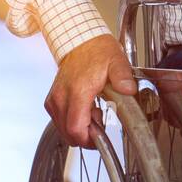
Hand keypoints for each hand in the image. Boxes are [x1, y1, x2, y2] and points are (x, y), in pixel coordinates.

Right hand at [44, 33, 137, 147]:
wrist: (80, 41)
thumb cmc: (97, 51)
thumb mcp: (117, 61)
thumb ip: (123, 77)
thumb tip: (128, 90)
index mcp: (78, 91)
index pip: (76, 128)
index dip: (88, 140)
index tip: (101, 138)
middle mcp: (62, 97)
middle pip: (68, 133)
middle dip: (87, 136)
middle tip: (101, 122)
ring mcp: (55, 99)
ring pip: (63, 129)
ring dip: (80, 129)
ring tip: (95, 113)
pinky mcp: (52, 100)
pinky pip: (59, 121)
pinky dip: (72, 122)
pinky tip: (86, 110)